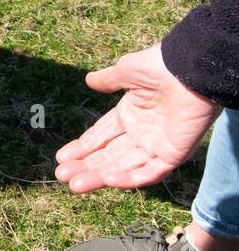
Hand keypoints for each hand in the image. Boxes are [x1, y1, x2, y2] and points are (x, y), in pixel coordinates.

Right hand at [54, 42, 219, 192]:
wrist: (189, 70)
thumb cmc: (160, 66)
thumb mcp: (126, 71)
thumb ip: (108, 79)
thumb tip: (89, 81)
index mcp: (130, 114)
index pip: (101, 136)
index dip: (82, 147)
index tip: (62, 157)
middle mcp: (141, 133)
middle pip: (109, 156)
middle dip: (85, 166)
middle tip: (61, 175)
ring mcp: (157, 145)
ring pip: (124, 168)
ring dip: (100, 177)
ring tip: (75, 184)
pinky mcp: (173, 154)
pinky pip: (150, 173)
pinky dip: (130, 179)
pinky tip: (107, 179)